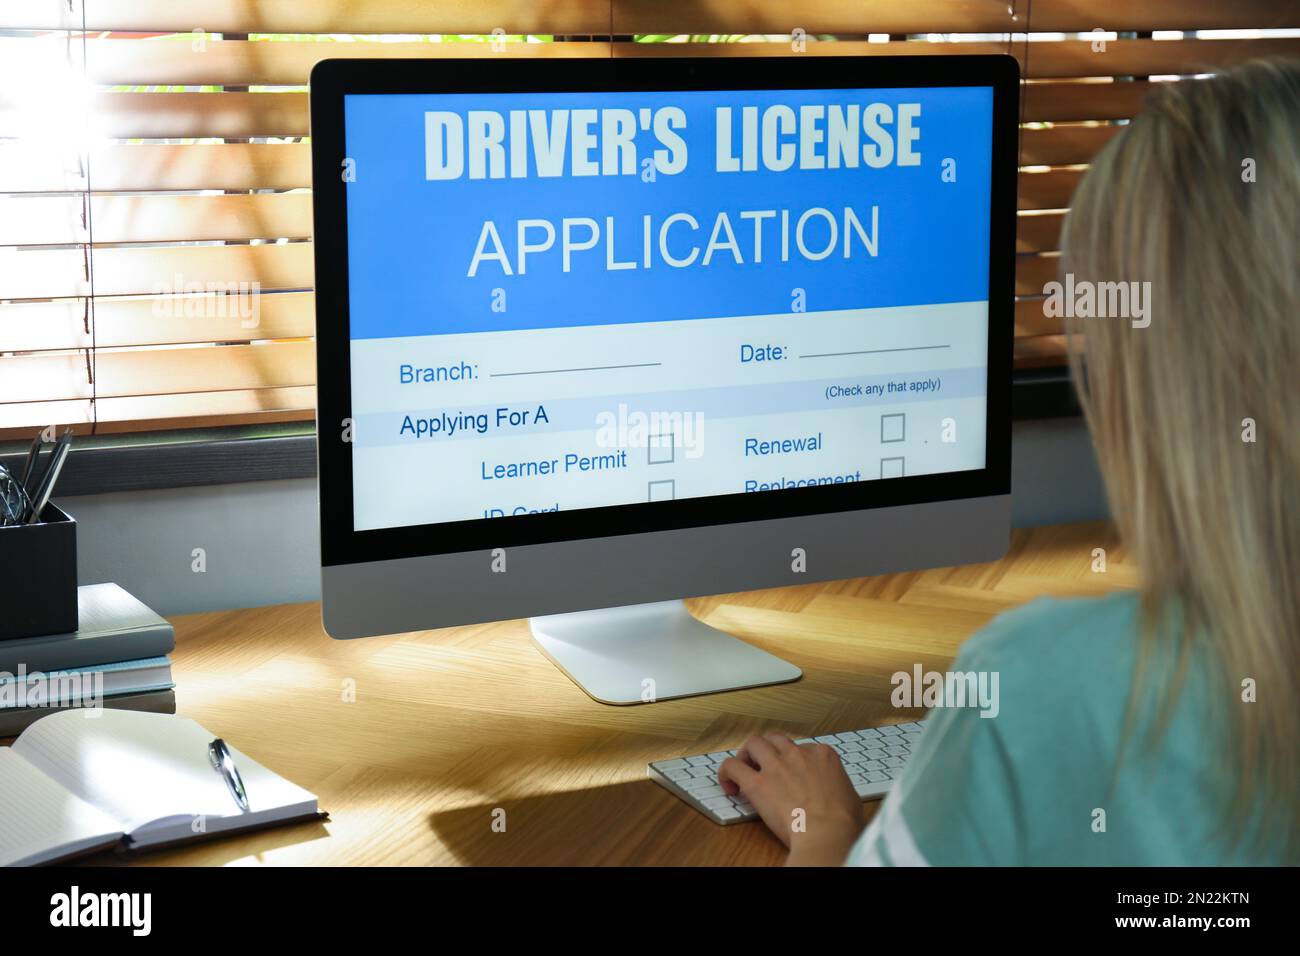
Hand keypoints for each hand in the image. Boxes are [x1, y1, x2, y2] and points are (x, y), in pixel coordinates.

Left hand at [718, 732, 864, 865]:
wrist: (827, 834)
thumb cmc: (841, 823)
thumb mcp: (850, 797)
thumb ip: (839, 786)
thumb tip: (837, 793)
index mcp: (823, 755)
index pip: (802, 746)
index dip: (794, 760)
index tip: (791, 773)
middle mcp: (798, 754)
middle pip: (776, 738)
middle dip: (768, 749)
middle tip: (764, 765)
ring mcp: (776, 766)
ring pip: (753, 742)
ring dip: (746, 754)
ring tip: (745, 769)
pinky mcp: (757, 783)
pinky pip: (732, 766)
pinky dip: (726, 772)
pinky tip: (729, 786)